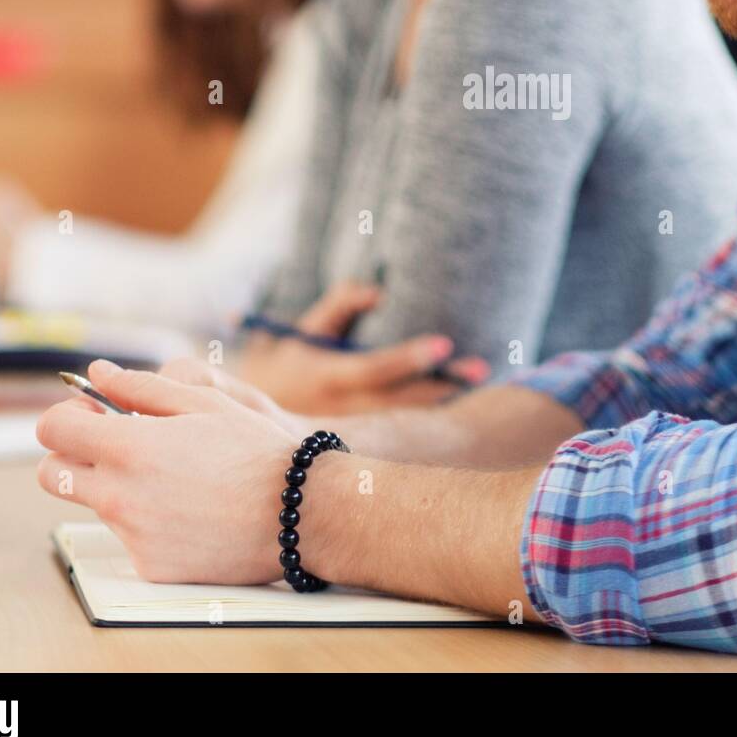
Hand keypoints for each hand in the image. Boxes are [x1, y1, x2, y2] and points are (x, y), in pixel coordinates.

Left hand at [36, 359, 299, 583]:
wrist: (298, 511)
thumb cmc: (255, 450)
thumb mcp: (204, 402)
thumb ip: (141, 386)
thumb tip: (97, 373)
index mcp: (130, 447)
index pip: (52, 430)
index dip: (67, 416)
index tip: (92, 415)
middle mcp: (120, 495)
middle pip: (53, 474)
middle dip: (72, 455)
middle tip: (116, 446)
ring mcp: (133, 536)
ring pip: (96, 504)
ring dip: (117, 487)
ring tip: (176, 479)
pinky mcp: (150, 566)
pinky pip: (130, 538)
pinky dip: (150, 523)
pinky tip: (191, 511)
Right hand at [238, 280, 489, 412]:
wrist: (254, 420)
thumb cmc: (289, 360)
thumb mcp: (305, 327)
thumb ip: (341, 304)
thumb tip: (378, 291)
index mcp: (326, 378)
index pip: (374, 369)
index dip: (409, 358)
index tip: (445, 344)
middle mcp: (341, 410)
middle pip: (400, 402)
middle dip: (442, 387)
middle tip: (483, 368)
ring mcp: (353, 433)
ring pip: (405, 422)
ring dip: (442, 407)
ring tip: (480, 387)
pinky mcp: (362, 445)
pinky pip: (401, 433)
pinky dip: (430, 421)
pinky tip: (461, 408)